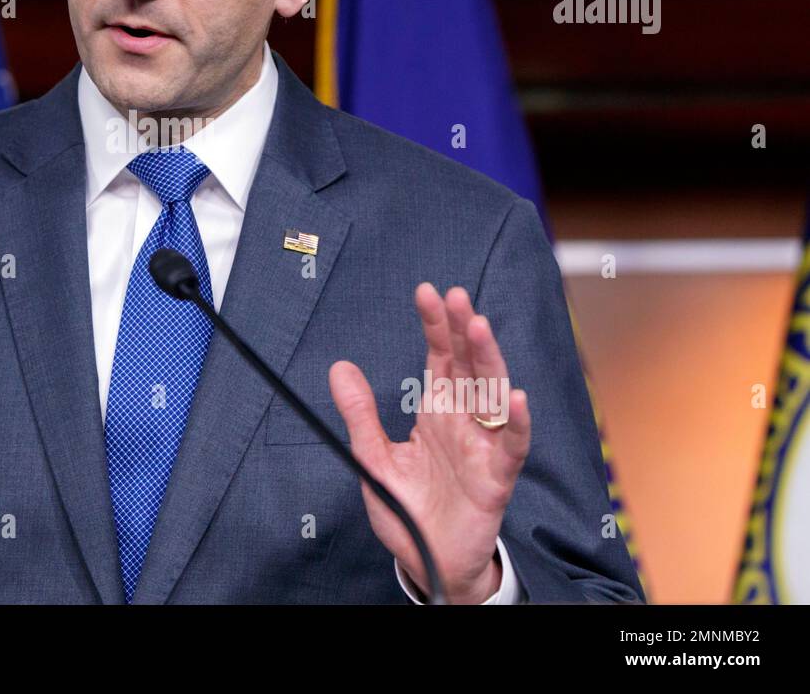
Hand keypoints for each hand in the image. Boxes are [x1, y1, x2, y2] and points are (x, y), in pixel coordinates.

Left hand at [328, 284, 529, 603]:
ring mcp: (483, 446)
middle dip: (463, 330)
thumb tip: (339, 367)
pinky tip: (514, 398)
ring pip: (492, 394)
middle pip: (469, 366)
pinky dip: (516, 423)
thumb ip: (360, 414)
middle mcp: (464, 420)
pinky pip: (512, 446)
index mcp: (437, 410)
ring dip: (488, 360)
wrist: (429, 562)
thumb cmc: (408, 510)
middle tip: (457, 296)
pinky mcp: (497, 477)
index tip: (427, 292)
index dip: (436, 326)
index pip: (439, 357)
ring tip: (479, 328)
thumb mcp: (374, 458)